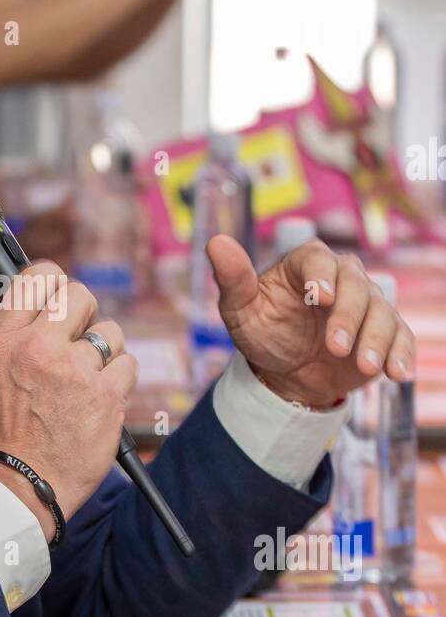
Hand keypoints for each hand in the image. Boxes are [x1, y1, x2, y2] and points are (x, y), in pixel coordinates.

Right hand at [0, 262, 138, 539]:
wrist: (22, 486)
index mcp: (4, 340)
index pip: (38, 276)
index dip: (52, 284)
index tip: (56, 300)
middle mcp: (39, 348)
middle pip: (80, 294)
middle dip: (82, 316)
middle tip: (74, 343)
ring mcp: (75, 371)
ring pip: (110, 331)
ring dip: (103, 353)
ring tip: (86, 380)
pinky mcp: (105, 395)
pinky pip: (127, 365)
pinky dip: (118, 382)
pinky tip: (99, 401)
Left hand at [207, 235, 415, 408]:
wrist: (285, 372)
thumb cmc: (262, 332)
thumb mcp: (240, 310)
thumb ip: (232, 279)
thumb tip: (216, 242)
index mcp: (306, 264)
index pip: (317, 259)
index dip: (322, 276)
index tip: (322, 298)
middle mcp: (341, 277)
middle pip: (356, 285)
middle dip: (349, 316)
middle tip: (336, 347)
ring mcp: (366, 305)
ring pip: (381, 312)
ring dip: (376, 339)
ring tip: (364, 366)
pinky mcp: (383, 332)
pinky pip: (400, 337)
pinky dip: (401, 354)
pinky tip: (397, 374)